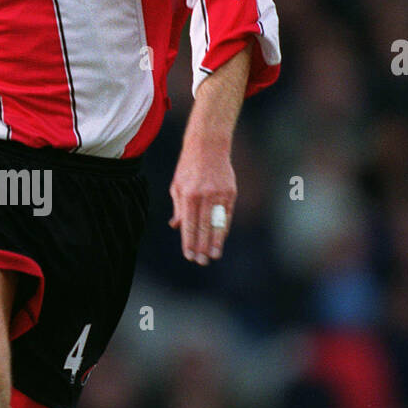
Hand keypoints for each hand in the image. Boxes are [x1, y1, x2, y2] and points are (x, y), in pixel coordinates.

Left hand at [169, 140, 236, 264]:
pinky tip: (221, 239)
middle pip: (203, 227)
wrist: (208, 145)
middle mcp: (204, 196)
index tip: (189, 256)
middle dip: (202, 246)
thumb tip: (176, 227)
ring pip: (217, 223)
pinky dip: (224, 228)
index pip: (188, 225)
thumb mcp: (177, 185)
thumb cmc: (188, 167)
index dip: (189, 242)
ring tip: (214, 255)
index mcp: (188, 195)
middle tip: (202, 261)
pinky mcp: (230, 192)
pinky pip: (227, 215)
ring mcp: (219, 194)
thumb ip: (178, 208)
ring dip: (215, 242)